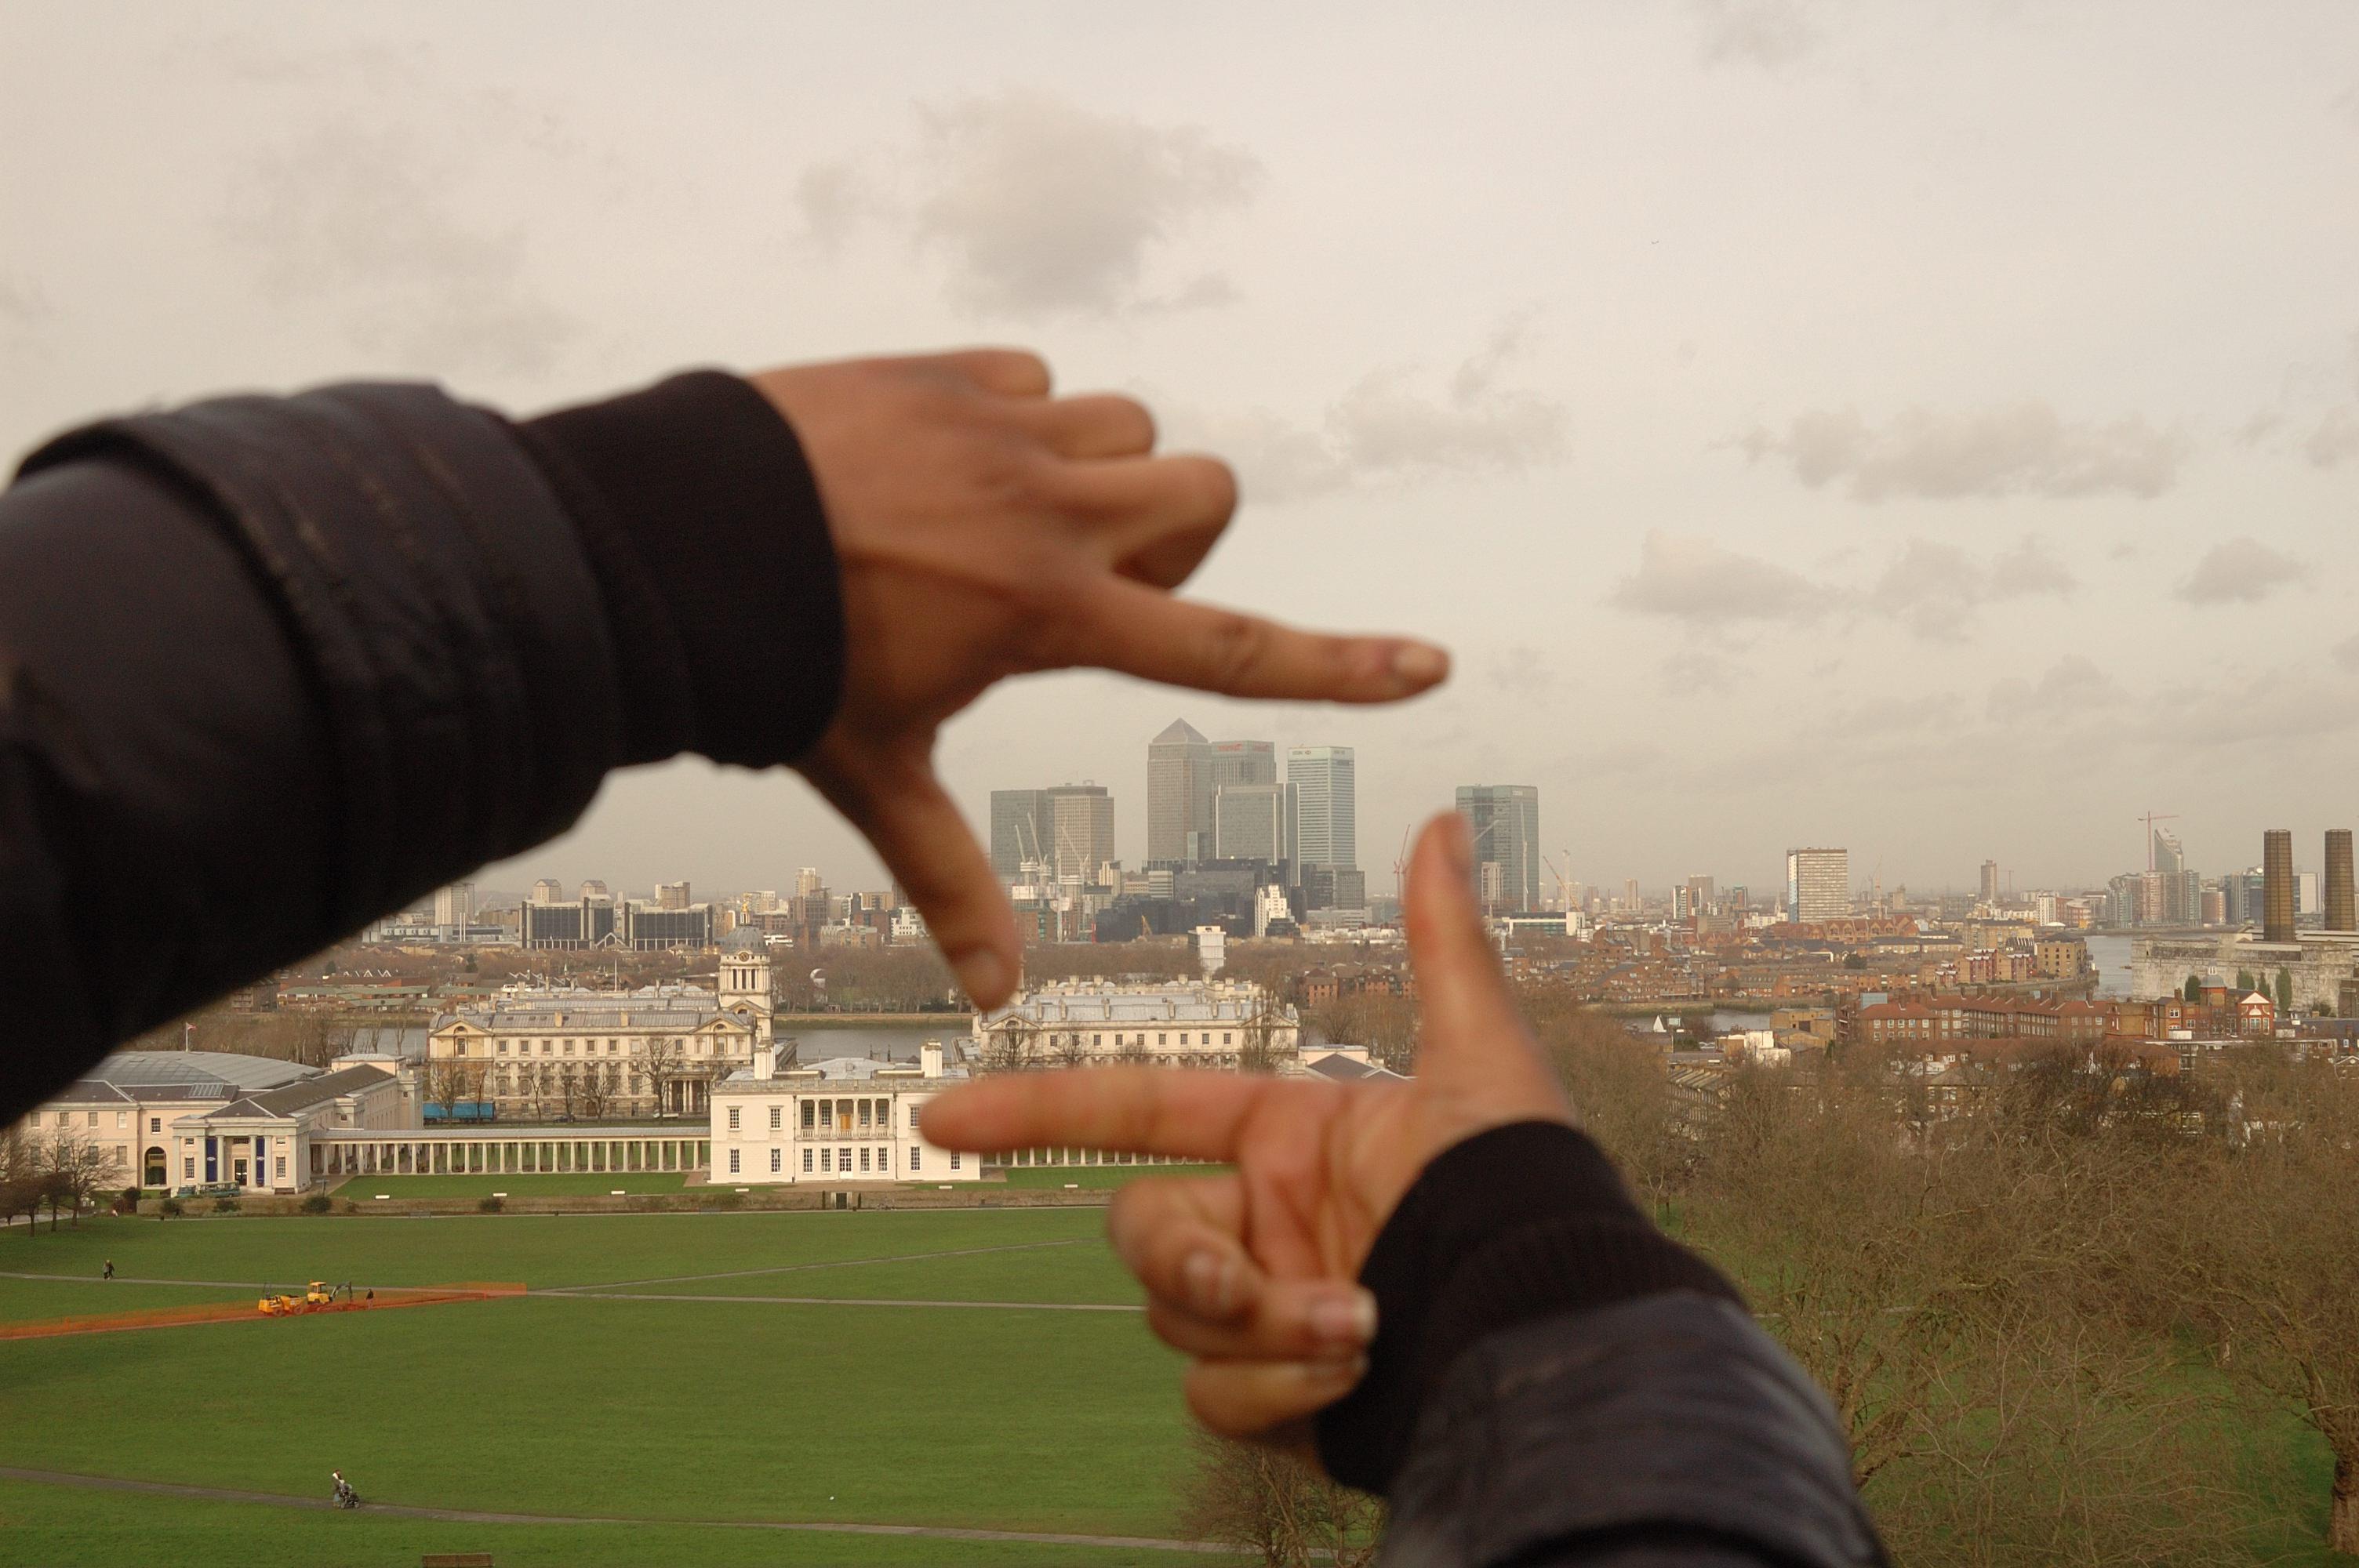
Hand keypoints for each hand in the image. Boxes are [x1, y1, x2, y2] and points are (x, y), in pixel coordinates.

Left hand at [750, 349, 1449, 1009]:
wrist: (663, 540)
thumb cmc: (775, 671)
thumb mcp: (875, 776)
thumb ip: (948, 881)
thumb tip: (995, 1003)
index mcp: (1052, 617)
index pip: (1225, 649)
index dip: (1338, 666)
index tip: (1429, 665)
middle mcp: (1052, 513)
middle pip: (1207, 493)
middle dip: (1172, 534)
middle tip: (1075, 577)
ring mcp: (1006, 431)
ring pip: (1130, 426)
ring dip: (1097, 471)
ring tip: (995, 520)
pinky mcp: (954, 373)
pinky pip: (1042, 380)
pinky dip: (1017, 421)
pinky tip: (935, 470)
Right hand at [922, 812, 1570, 1445]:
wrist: (1553, 1338)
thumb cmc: (1527, 1193)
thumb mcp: (1483, 1060)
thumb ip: (1445, 943)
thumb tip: (1448, 819)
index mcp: (1284, 1136)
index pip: (1134, 1112)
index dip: (1036, 1111)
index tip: (944, 1121)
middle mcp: (1263, 1221)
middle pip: (1137, 1228)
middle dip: (1185, 1257)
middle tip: (1248, 1277)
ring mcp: (1266, 1312)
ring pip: (1174, 1318)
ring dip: (1260, 1327)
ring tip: (1362, 1324)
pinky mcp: (1278, 1397)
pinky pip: (1213, 1397)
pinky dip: (1276, 1392)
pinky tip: (1357, 1372)